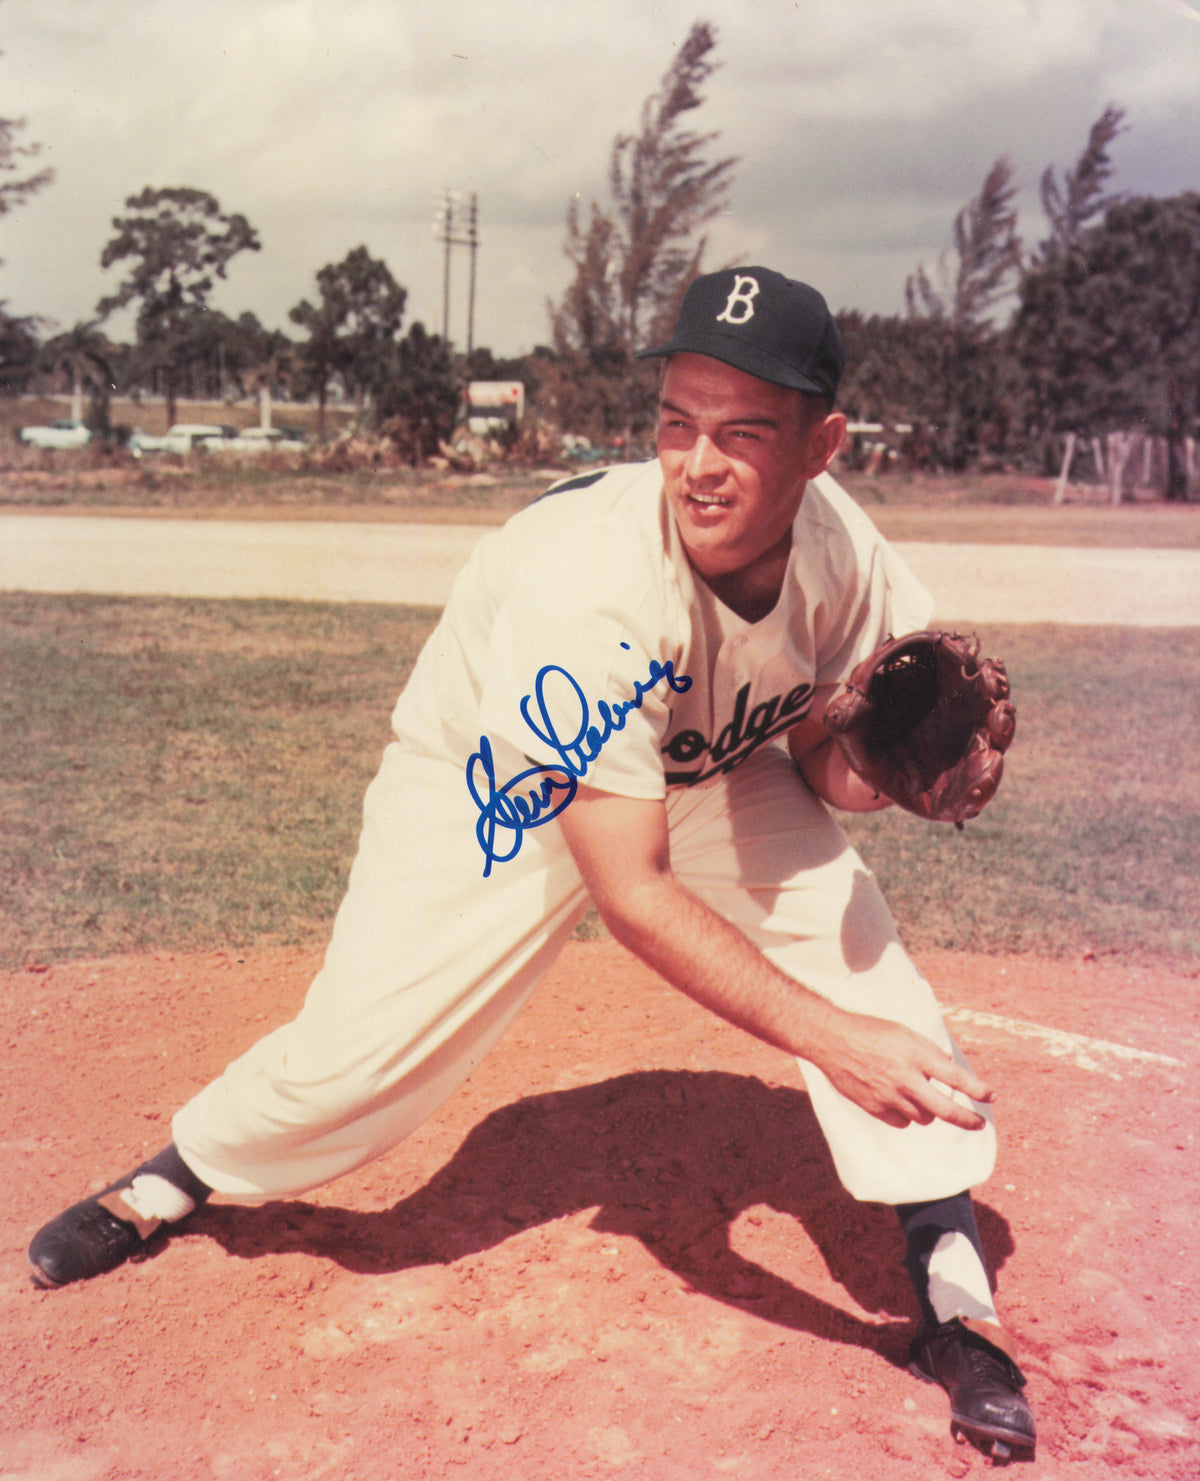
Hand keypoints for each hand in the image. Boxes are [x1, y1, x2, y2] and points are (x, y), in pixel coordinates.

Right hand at [814, 1011, 994, 1129]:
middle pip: (945, 1109)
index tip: (991, 1096)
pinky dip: (905, 1115)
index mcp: (915, 1055)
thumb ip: (928, 1050)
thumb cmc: (869, 1030)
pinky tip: (899, 1101)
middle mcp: (905, 1078)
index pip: (955, 1077)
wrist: (831, 1039)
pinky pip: (901, 1122)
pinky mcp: (874, 1107)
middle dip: (967, 1120)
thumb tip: (948, 1066)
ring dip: (928, 1111)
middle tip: (978, 1124)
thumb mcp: (904, 1031)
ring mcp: (889, 1095)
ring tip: (919, 1096)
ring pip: (923, 1118)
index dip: (977, 1089)